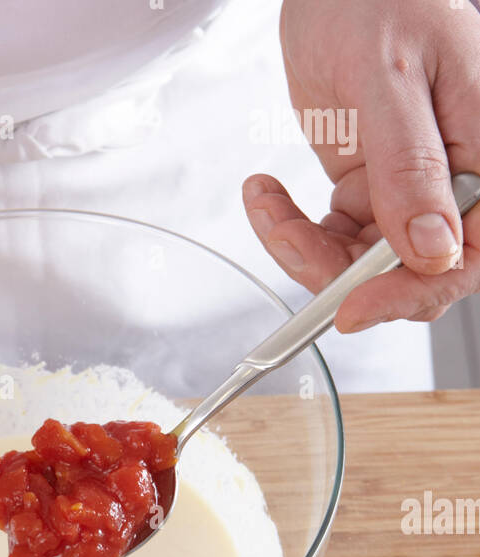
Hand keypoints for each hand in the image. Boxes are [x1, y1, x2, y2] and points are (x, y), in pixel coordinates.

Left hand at [243, 0, 479, 331]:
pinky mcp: (367, 188)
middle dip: (345, 277)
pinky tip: (267, 194)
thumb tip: (431, 249)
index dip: (410, 291)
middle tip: (292, 241)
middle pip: (413, 273)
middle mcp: (452, 182)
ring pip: (364, 265)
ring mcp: (407, 190)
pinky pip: (332, 239)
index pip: (465, 255)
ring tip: (268, 204)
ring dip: (305, 251)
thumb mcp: (390, 80)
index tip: (352, 307)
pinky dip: (290, 230)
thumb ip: (411, 167)